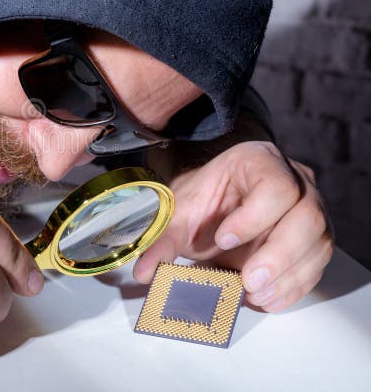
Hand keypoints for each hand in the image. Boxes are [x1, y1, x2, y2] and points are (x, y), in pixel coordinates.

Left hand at [134, 141, 332, 311]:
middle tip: (249, 281)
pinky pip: (316, 265)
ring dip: (288, 275)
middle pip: (307, 216)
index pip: (276, 186)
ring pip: (318, 242)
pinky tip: (268, 299)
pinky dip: (293, 286)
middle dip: (279, 254)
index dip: (254, 217)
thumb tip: (143, 271)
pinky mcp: (314, 239)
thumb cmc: (204, 203)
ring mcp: (311, 210)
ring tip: (255, 294)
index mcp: (260, 161)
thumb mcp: (180, 216)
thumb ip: (163, 241)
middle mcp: (295, 181)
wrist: (217, 208)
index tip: (224, 240)